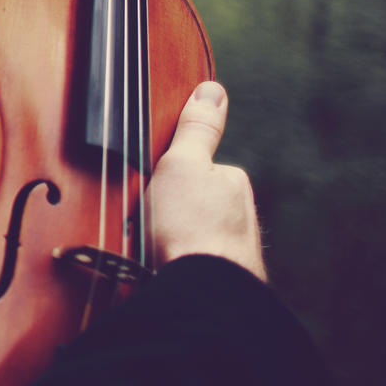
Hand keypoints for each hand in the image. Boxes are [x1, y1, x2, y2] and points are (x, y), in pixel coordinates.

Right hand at [146, 80, 266, 280]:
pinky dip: (170, 264)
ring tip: (144, 247)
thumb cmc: (190, 228)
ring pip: (188, 233)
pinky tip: (153, 268)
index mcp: (233, 185)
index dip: (165, 175)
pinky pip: (186, 263)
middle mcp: (241, 218)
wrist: (199, 296)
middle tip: (143, 219)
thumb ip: (196, 129)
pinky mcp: (218, 283)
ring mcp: (231, 253)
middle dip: (168, 209)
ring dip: (168, 238)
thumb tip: (213, 89)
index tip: (150, 190)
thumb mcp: (183, 164)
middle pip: (190, 201)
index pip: (194, 166)